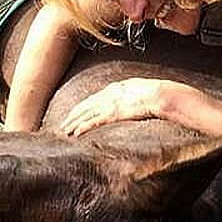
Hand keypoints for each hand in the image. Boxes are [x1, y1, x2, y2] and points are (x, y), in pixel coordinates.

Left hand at [60, 77, 174, 134]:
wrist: (158, 94)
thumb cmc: (153, 93)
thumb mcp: (138, 88)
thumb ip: (129, 93)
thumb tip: (129, 97)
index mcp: (113, 89)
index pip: (92, 100)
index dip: (81, 108)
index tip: (74, 114)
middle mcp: (107, 95)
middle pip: (84, 107)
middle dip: (72, 116)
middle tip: (63, 124)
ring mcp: (108, 105)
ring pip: (85, 115)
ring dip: (73, 123)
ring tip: (64, 131)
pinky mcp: (112, 114)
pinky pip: (93, 122)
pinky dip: (83, 127)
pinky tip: (75, 133)